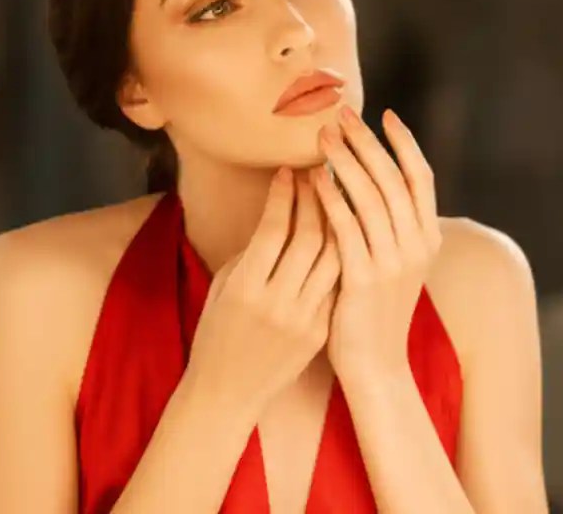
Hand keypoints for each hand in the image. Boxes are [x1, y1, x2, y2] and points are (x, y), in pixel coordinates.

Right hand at [182, 168, 341, 425]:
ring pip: (332, 258)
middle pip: (309, 239)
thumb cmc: (216, 333)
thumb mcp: (224, 288)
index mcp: (244, 289)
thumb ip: (253, 252)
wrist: (227, 393)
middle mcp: (277, 304)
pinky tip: (346, 232)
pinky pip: (337, 283)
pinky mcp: (320, 332)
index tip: (289, 170)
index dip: (284, 195)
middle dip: (316, 200)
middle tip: (319, 174)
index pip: (273, 229)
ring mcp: (303, 320)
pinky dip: (342, 254)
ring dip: (337, 222)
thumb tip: (281, 210)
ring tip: (337, 197)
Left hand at [313, 106, 442, 383]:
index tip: (385, 115)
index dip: (404, 143)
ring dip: (346, 162)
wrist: (376, 366)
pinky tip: (314, 181)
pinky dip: (331, 200)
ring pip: (370, 198)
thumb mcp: (397, 264)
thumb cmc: (376, 310)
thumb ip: (393, 225)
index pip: (421, 177)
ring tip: (324, 136)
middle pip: (393, 179)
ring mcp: (393, 264)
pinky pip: (346, 229)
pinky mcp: (363, 280)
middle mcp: (416, 247)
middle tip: (343, 114)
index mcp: (428, 239)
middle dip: (367, 142)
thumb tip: (377, 179)